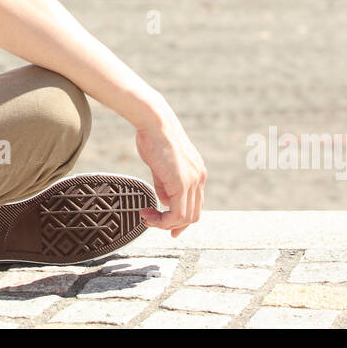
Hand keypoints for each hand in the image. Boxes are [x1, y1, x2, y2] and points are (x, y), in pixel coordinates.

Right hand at [134, 110, 206, 237]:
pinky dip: (163, 220)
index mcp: (197, 172)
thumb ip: (165, 184)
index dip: (181, 219)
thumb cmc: (154, 137)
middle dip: (173, 225)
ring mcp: (193, 181)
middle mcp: (199, 178)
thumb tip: (164, 201)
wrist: (155, 122)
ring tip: (147, 217)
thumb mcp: (160, 165)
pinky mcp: (182, 183)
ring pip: (185, 218)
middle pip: (193, 215)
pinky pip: (177, 213)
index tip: (165, 224)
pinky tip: (150, 215)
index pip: (195, 204)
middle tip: (152, 222)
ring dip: (164, 223)